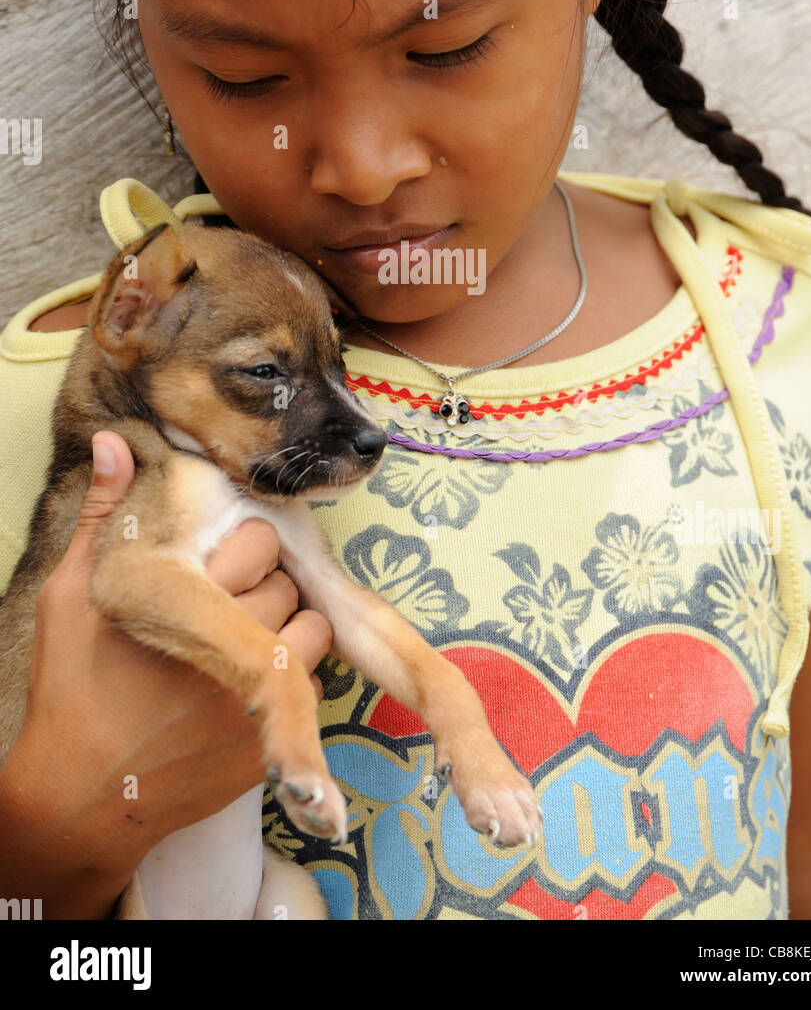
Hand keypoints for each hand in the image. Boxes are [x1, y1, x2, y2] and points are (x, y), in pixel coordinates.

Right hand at [1, 431, 333, 890]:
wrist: (79, 798)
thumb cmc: (71, 686)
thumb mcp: (69, 595)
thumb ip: (103, 514)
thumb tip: (114, 442)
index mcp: (182, 599)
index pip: (259, 540)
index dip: (241, 546)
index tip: (217, 561)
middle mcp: (223, 646)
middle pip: (288, 583)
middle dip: (265, 585)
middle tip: (228, 601)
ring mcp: (250, 699)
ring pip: (312, 633)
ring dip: (288, 629)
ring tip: (242, 638)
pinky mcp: (265, 743)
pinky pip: (311, 688)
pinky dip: (288, 680)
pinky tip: (242, 682)